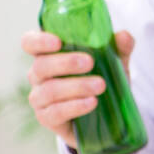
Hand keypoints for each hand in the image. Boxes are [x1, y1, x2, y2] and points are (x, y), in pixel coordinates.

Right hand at [23, 29, 133, 149]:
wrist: (106, 114)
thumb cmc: (102, 78)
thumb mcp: (115, 62)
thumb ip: (119, 47)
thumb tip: (123, 36)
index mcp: (49, 55)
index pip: (30, 43)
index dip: (38, 41)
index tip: (58, 41)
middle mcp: (39, 75)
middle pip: (41, 66)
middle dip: (66, 63)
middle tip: (90, 63)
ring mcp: (40, 97)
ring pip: (49, 90)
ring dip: (76, 86)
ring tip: (100, 86)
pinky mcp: (46, 118)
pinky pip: (55, 112)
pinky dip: (74, 106)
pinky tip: (92, 102)